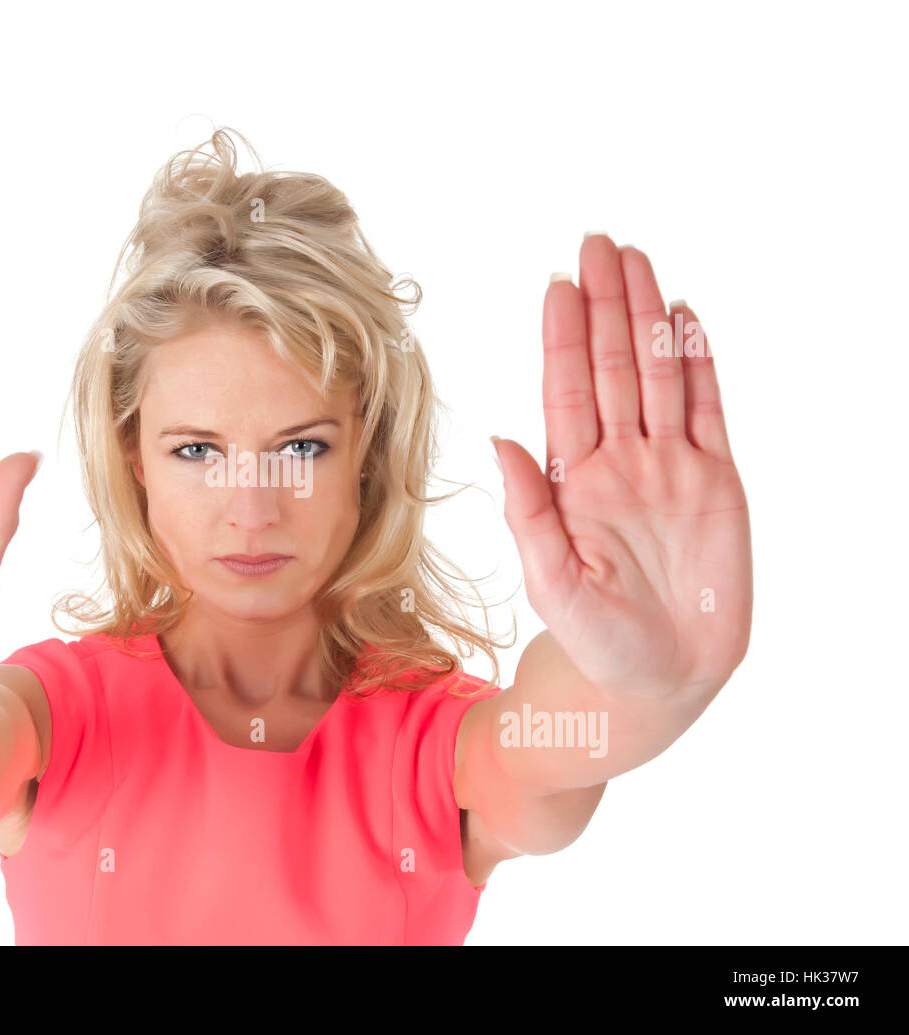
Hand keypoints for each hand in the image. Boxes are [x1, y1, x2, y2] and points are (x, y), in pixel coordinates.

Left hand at [491, 234, 751, 698]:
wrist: (658, 678)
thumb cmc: (594, 638)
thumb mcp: (552, 579)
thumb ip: (528, 511)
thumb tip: (499, 439)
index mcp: (574, 479)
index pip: (568, 392)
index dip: (564, 340)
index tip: (557, 286)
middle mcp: (620, 460)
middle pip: (613, 368)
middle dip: (605, 307)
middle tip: (596, 244)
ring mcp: (669, 466)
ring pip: (660, 376)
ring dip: (648, 319)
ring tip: (637, 262)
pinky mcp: (716, 482)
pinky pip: (708, 411)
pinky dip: (700, 364)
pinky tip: (686, 319)